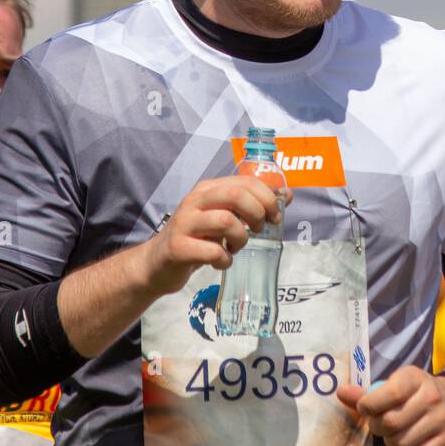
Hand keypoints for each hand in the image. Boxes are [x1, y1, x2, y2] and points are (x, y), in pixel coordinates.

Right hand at [146, 176, 292, 296]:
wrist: (157, 264)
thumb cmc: (196, 239)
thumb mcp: (222, 218)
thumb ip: (250, 206)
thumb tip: (287, 195)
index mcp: (208, 189)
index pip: (244, 182)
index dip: (267, 198)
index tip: (275, 217)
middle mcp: (195, 201)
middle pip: (236, 195)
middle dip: (257, 213)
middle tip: (260, 230)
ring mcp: (184, 223)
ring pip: (226, 221)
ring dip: (240, 238)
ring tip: (235, 248)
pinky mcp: (178, 247)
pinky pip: (213, 251)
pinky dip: (224, 259)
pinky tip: (221, 261)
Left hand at [336, 366, 444, 445]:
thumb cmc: (415, 393)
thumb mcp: (395, 384)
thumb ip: (367, 392)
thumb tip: (341, 393)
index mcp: (415, 378)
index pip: (390, 393)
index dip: (369, 404)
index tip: (365, 408)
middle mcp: (432, 397)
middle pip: (392, 422)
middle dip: (377, 427)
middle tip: (379, 425)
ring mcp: (442, 420)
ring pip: (401, 443)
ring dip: (390, 443)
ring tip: (393, 435)